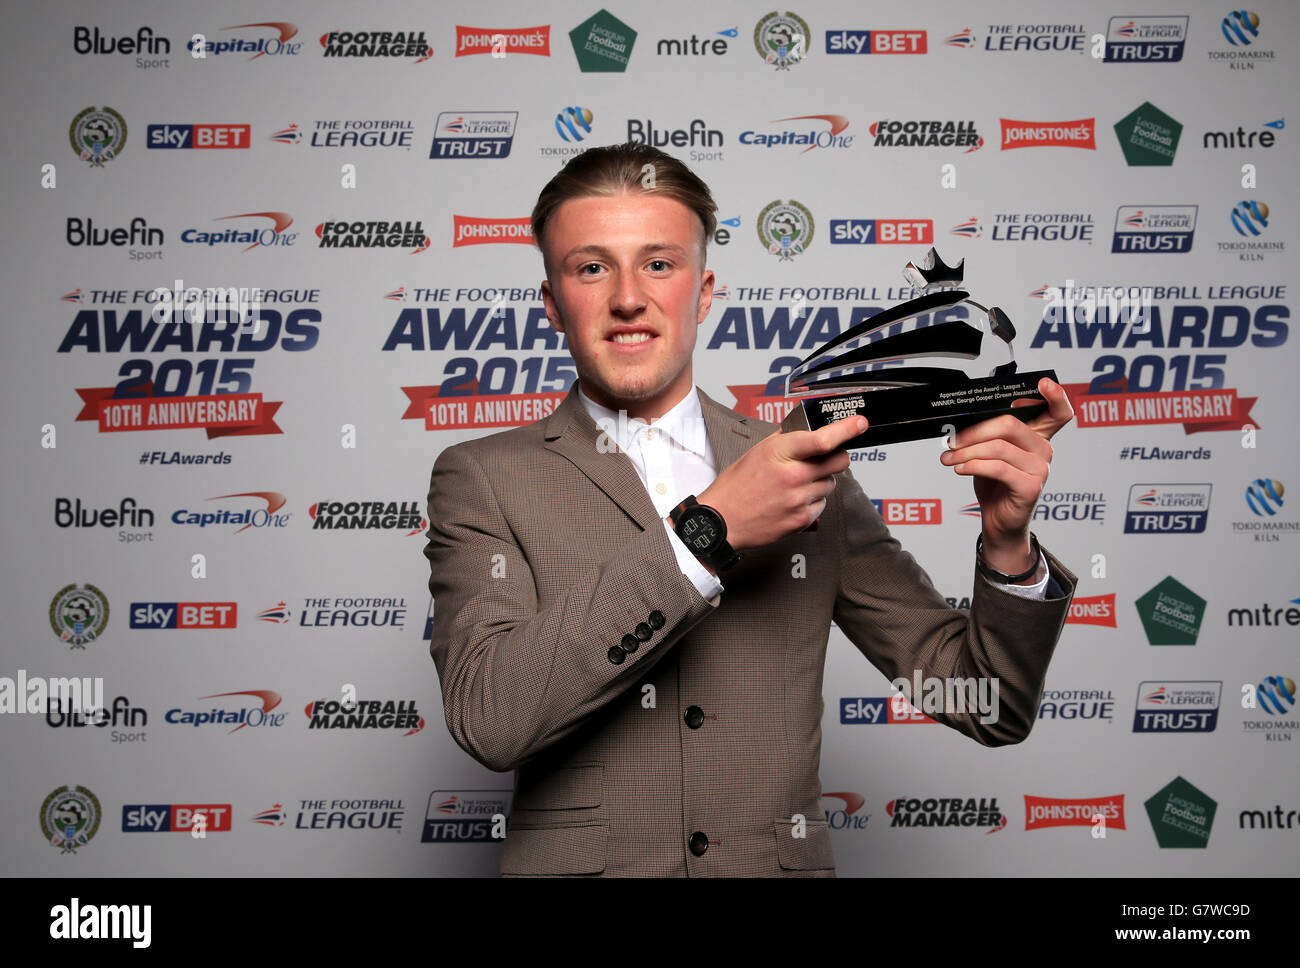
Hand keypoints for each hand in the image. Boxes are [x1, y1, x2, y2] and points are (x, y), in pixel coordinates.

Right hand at [697, 415, 863, 551]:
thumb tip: (808, 430)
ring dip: (820, 481)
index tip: (859, 423)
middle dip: (835, 457)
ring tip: (794, 484)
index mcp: (779, 453)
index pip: (822, 439)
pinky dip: (812, 501)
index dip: (846, 430)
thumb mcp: (756, 452)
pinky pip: (821, 504)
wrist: (722, 521)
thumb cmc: (736, 486)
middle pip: (839, 461)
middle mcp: (792, 476)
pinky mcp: (802, 519)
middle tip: (823, 458)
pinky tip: (792, 500)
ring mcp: (799, 499)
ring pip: (830, 483)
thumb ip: (784, 440)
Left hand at [939, 378, 1073, 573]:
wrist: (998, 520)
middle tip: (953, 441)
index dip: (1055, 395)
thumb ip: (988, 435)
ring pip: (999, 447)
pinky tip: (960, 468)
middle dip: (974, 431)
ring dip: (966, 451)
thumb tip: (961, 422)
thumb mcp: (990, 453)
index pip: (1059, 412)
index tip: (1042, 383)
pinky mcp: (1030, 486)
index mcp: (1038, 436)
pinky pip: (998, 468)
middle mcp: (1044, 450)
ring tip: (949, 458)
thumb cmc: (995, 484)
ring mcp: (1040, 468)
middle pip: (1011, 424)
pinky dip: (973, 465)